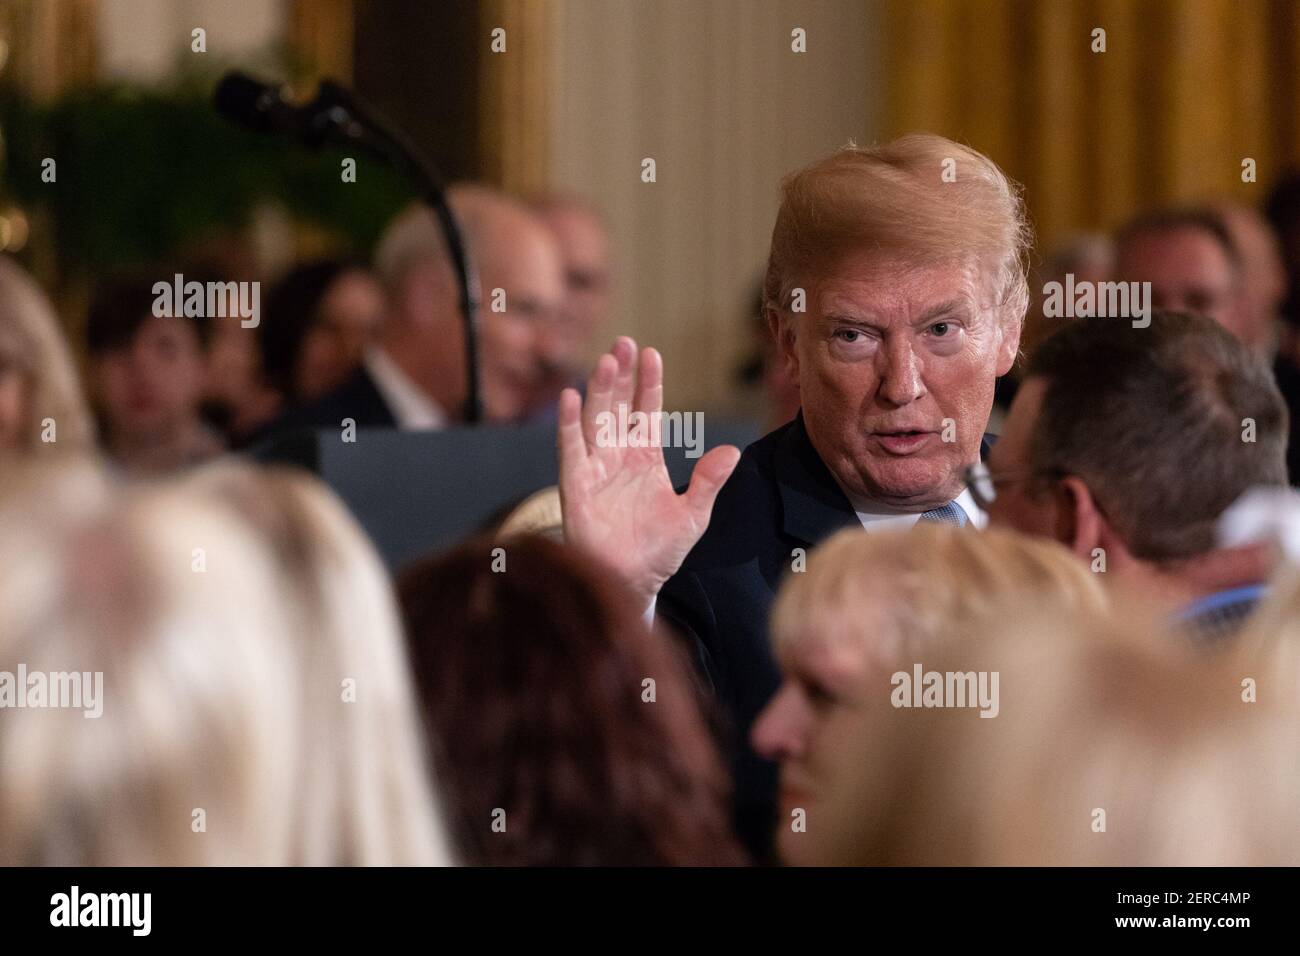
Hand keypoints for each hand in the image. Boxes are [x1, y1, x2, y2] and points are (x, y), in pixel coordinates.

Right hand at [558, 337, 739, 605]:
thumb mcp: (692, 515)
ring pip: (596, 421)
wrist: (632, 584)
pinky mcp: (576, 487)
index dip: (648, 383)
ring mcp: (596, 469)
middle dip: (621, 376)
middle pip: (618, 407)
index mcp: (646, 459)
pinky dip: (568, 424)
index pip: (647, 412)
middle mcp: (618, 457)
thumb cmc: (660, 551)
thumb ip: (707, 482)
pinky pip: (571, 450)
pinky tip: (571, 398)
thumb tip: (732, 451)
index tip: (651, 353)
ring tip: (606, 361)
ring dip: (599, 391)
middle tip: (623, 343)